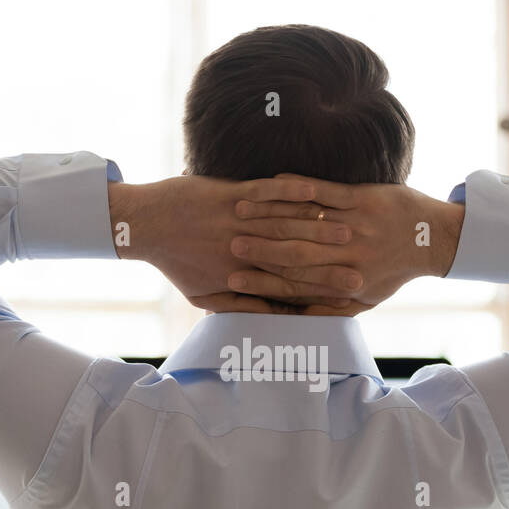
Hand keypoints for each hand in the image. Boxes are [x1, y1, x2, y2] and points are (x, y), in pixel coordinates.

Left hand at [109, 176, 364, 313]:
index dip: (319, 295)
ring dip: (320, 228)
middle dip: (333, 266)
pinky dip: (291, 191)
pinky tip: (314, 191)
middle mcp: (243, 254)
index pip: (288, 291)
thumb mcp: (201, 294)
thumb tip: (263, 317)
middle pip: (296, 262)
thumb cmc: (173, 261)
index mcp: (239, 279)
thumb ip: (233, 307)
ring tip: (351, 229)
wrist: (145, 225)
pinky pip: (266, 193)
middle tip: (364, 269)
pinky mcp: (232, 196)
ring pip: (286, 227)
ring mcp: (239, 223)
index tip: (349, 299)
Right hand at [226, 174, 463, 315]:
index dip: (261, 285)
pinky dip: (297, 187)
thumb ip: (333, 310)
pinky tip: (274, 182)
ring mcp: (356, 225)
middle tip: (228, 248)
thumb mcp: (367, 301)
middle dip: (258, 251)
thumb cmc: (395, 271)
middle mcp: (348, 256)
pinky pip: (325, 192)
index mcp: (345, 283)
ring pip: (304, 222)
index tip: (232, 282)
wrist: (433, 238)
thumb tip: (300, 321)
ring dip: (270, 218)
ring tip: (239, 215)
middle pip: (294, 255)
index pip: (295, 286)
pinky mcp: (363, 199)